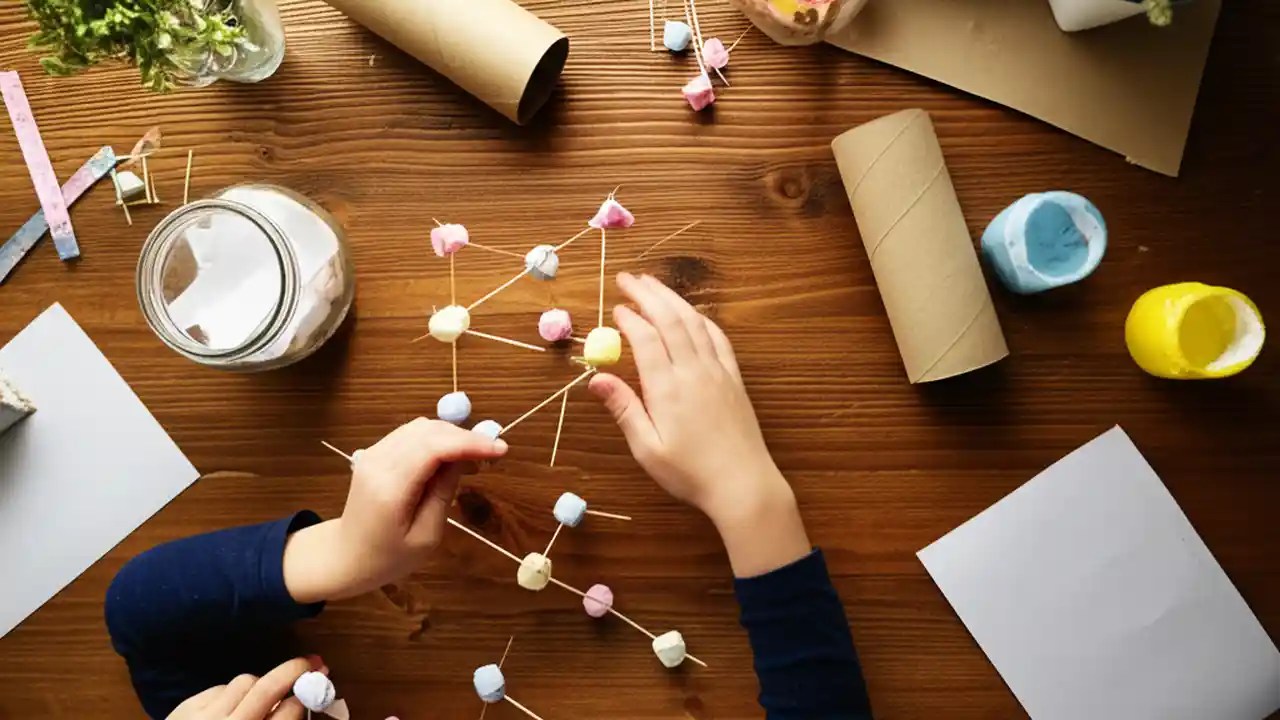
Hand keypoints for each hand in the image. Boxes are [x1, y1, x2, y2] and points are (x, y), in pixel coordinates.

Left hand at [167, 657, 321, 719]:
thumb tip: (297, 701)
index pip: (289, 711)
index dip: (306, 696)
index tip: (314, 687)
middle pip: (268, 687)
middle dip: (294, 670)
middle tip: (313, 662)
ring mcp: (204, 717)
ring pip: (244, 681)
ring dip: (258, 685)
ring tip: (260, 698)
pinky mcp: (185, 709)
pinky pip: (219, 688)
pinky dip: (230, 694)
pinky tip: (230, 707)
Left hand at [283, 419, 508, 602]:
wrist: (345, 557)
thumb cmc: (388, 558)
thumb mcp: (426, 537)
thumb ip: (444, 494)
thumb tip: (464, 459)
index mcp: (390, 488)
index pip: (434, 448)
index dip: (470, 443)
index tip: (501, 449)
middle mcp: (378, 462)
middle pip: (428, 430)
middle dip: (465, 437)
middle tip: (492, 456)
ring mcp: (373, 454)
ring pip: (421, 427)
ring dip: (452, 436)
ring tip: (474, 459)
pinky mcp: (375, 453)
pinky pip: (411, 434)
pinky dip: (436, 439)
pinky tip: (451, 457)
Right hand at [589, 273, 809, 576]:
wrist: (743, 484)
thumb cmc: (690, 473)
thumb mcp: (648, 449)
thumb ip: (624, 409)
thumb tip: (596, 378)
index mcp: (668, 388)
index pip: (646, 339)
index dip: (630, 318)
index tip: (616, 307)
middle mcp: (694, 371)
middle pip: (670, 320)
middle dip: (648, 294)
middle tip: (629, 277)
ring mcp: (717, 372)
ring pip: (695, 322)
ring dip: (673, 299)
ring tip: (654, 284)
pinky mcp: (734, 379)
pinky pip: (718, 338)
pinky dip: (702, 319)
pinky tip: (693, 314)